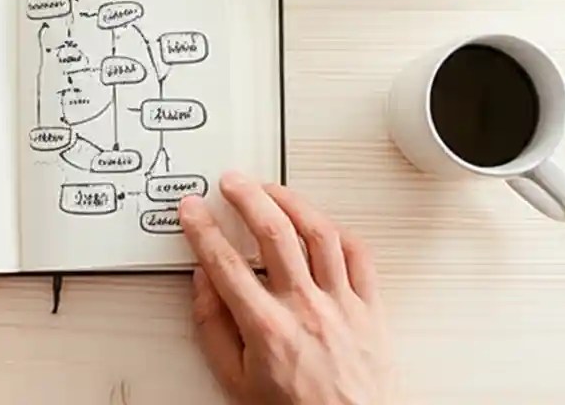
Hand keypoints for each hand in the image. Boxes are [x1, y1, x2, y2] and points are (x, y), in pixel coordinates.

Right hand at [179, 173, 392, 404]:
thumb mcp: (236, 382)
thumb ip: (213, 329)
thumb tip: (203, 284)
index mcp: (267, 329)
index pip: (225, 263)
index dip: (203, 228)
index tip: (192, 209)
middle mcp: (306, 309)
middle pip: (273, 232)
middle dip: (247, 197)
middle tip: (231, 181)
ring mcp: (343, 305)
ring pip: (318, 233)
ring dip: (291, 202)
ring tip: (272, 188)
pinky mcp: (372, 308)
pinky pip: (359, 256)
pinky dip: (338, 232)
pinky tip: (321, 223)